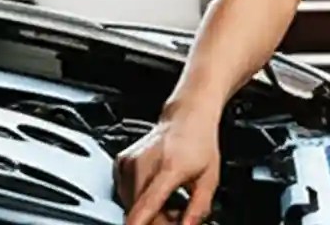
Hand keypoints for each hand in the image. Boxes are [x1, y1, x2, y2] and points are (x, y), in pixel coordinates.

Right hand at [114, 104, 220, 224]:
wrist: (187, 116)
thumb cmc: (199, 144)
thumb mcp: (209, 180)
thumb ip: (198, 210)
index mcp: (169, 167)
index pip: (147, 204)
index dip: (140, 224)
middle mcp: (143, 163)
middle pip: (138, 209)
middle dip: (157, 221)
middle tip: (177, 215)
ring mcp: (129, 162)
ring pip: (130, 204)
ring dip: (149, 212)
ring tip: (170, 201)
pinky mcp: (121, 163)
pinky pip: (125, 194)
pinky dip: (140, 200)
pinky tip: (156, 194)